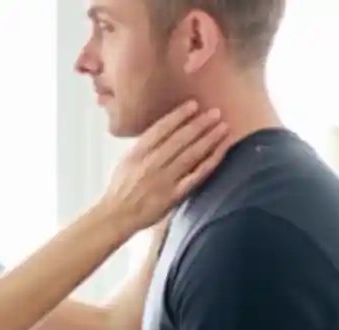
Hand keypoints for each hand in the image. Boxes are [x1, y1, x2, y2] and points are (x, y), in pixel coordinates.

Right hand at [99, 100, 229, 236]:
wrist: (116, 216)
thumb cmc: (121, 189)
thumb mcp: (126, 161)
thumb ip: (144, 146)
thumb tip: (163, 130)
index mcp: (138, 153)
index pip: (161, 129)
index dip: (179, 115)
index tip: (193, 104)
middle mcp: (151, 164)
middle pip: (179, 139)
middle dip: (199, 124)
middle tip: (215, 112)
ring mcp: (164, 180)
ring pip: (190, 155)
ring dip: (209, 138)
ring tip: (223, 126)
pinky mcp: (174, 195)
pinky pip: (196, 176)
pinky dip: (210, 161)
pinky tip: (221, 150)